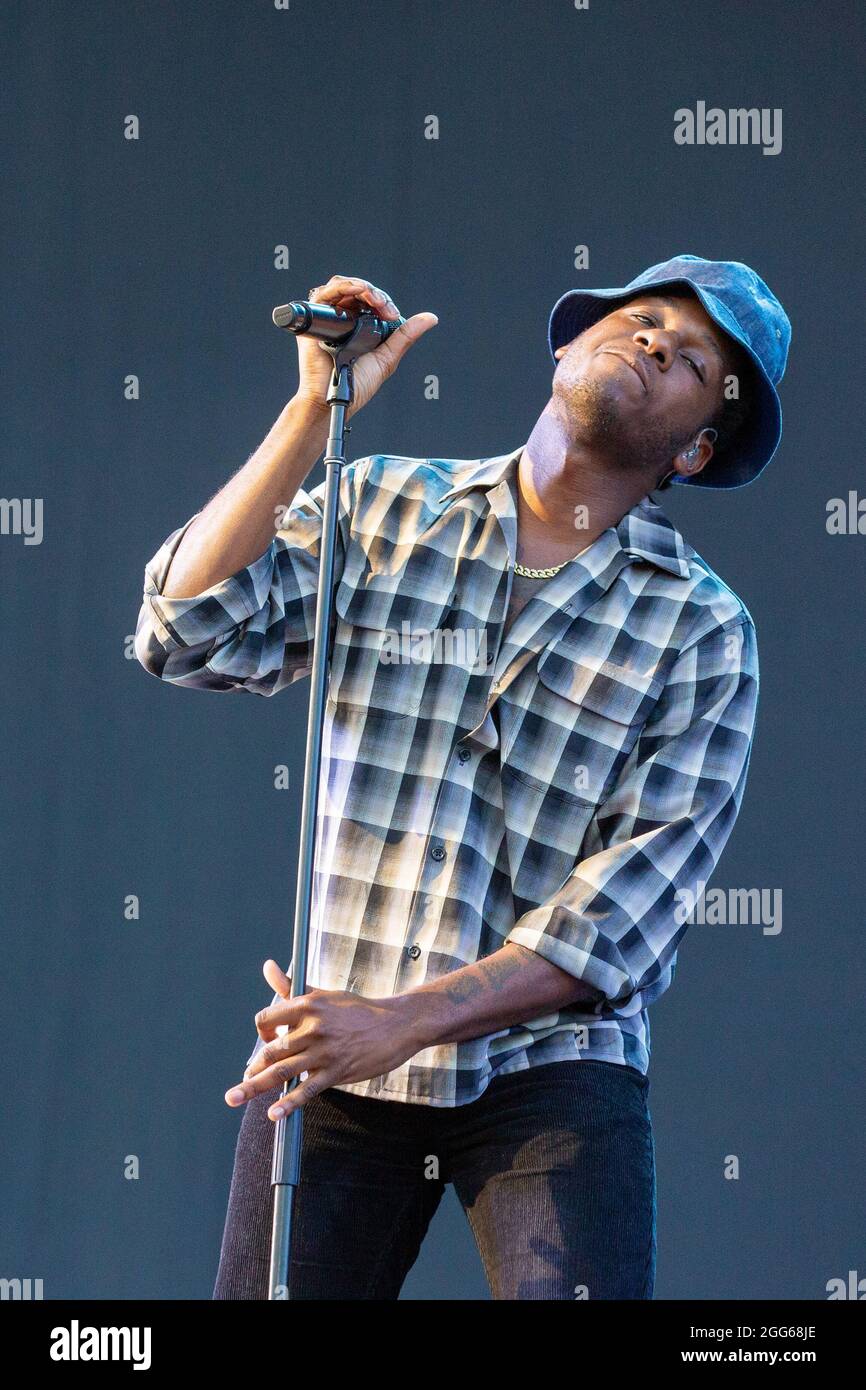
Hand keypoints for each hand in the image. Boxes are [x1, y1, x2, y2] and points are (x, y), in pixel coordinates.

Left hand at [224, 959, 424, 1118]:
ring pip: (282, 1071)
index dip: (262, 1033)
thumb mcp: (323, 994)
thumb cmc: (356, 1009)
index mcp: (307, 1005)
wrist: (395, 1025)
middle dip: (252, 1070)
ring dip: (254, 1086)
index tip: (268, 1041)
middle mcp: (312, 1027)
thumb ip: (290, 985)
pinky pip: (307, 1090)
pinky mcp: (336, 1071)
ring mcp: (324, 1051)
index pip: (267, 1019)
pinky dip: (288, 1103)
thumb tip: (267, 965)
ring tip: (234, 1097)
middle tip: (240, 1086)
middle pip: (270, 1051)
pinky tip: (273, 1114)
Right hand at [293, 274, 437, 419]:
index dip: (384, 301)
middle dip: (375, 294)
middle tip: (386, 309)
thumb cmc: (355, 385)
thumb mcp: (387, 357)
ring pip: (343, 286)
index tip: (392, 315)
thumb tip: (430, 318)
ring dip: (362, 287)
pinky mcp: (314, 320)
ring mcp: (328, 319)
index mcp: (358, 326)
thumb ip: (406, 336)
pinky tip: (357, 290)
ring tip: (375, 300)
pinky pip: (324, 294)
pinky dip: (343, 287)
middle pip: (357, 290)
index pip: (371, 300)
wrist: (333, 400)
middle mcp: (343, 320)